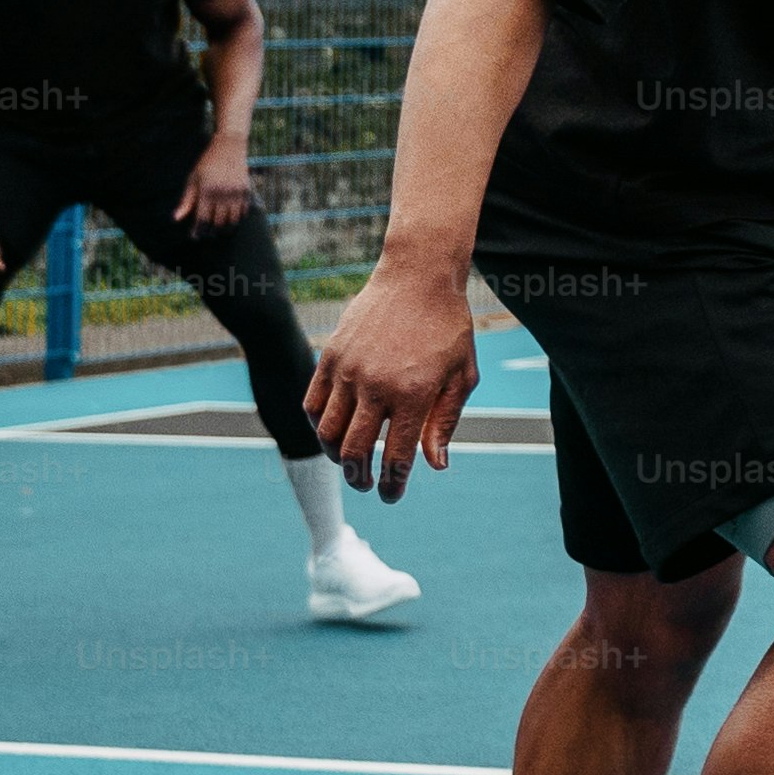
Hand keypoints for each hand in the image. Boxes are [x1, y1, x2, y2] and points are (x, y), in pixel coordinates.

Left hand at [175, 137, 253, 230]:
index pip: (203, 219)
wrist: (229, 146)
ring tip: (218, 231)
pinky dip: (237, 219)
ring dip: (225, 228)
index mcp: (207, 191)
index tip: (194, 236)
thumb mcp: (193, 179)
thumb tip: (176, 219)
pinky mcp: (246, 190)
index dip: (198, 231)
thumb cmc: (207, 163)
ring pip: (232, 220)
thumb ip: (186, 200)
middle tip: (206, 235)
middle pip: (218, 222)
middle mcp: (223, 193)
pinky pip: (243, 212)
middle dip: (211, 232)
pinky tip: (230, 220)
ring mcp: (236, 192)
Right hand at [304, 257, 478, 501]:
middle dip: (360, 478)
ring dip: (335, 457)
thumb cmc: (448, 327)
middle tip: (367, 485)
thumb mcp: (462, 375)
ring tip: (349, 463)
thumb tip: (434, 466)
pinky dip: (318, 427)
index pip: (396, 457)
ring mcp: (348, 371)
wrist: (418, 277)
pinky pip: (311, 404)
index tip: (392, 496)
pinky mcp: (330, 357)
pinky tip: (331, 433)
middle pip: (354, 452)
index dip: (393, 485)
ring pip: (327, 433)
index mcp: (413, 394)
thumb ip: (445, 422)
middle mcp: (376, 386)